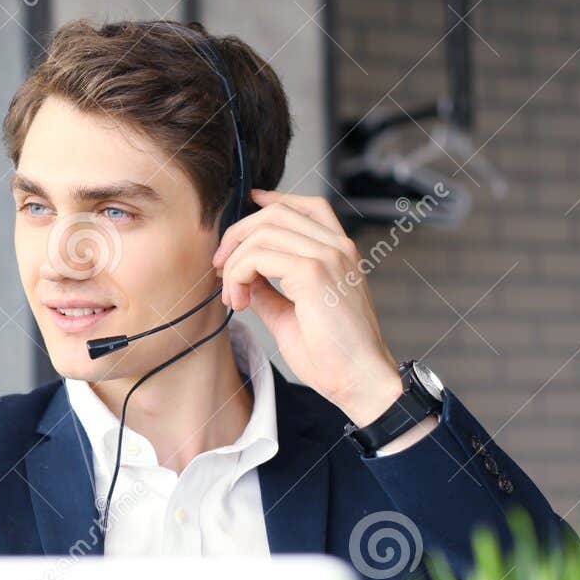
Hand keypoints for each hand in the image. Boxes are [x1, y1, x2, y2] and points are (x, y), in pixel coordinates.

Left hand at [213, 189, 402, 424]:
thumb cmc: (332, 355)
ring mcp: (327, 256)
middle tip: (220, 268)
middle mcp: (337, 247)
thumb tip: (243, 277)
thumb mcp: (291, 314)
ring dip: (234, 262)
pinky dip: (238, 275)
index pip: (308, 206)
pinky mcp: (313, 272)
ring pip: (263, 231)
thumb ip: (268, 291)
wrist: (359, 379)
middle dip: (238, 234)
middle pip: (276, 213)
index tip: (247, 206)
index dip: (273, 199)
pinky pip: (259, 256)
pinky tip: (239, 301)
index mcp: (339, 253)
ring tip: (231, 295)